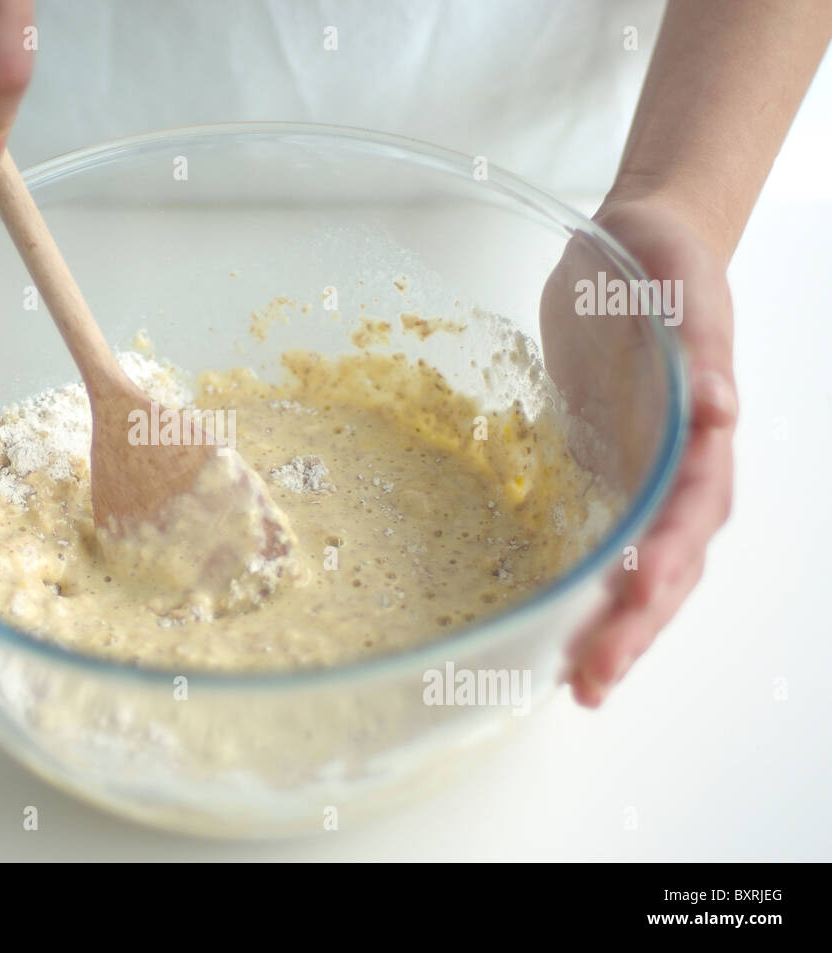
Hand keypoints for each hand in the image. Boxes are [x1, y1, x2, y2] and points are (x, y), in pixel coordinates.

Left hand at [541, 193, 737, 705]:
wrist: (633, 250)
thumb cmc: (662, 264)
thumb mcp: (678, 286)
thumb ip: (699, 346)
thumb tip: (719, 407)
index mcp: (703, 434)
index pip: (692, 511)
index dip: (669, 556)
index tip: (639, 592)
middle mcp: (678, 472)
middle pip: (669, 564)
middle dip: (635, 624)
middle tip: (591, 679)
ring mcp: (642, 481)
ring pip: (638, 571)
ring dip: (613, 628)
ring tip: (577, 684)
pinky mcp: (602, 477)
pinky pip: (600, 546)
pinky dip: (585, 591)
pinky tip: (556, 628)